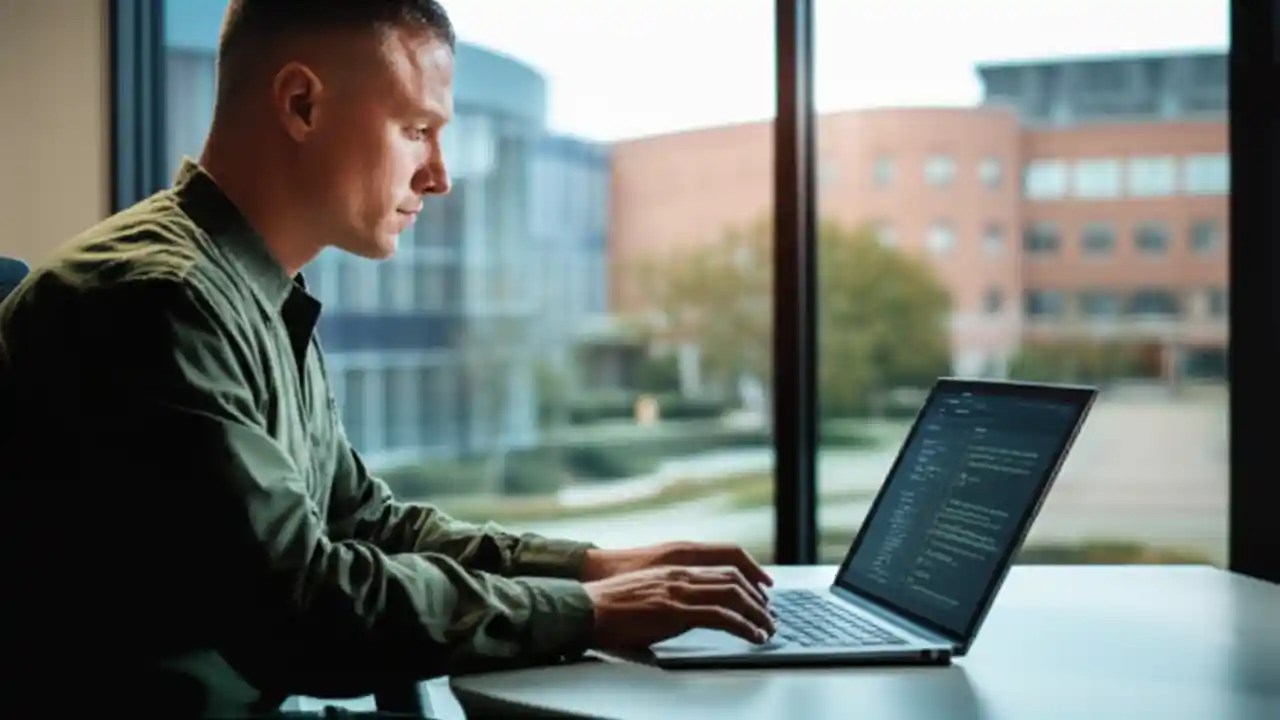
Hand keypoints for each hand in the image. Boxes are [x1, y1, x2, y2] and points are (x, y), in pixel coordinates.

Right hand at [583, 565, 777, 649]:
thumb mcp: (648, 591)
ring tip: (768, 628)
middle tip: (770, 614)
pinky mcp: (675, 611)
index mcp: (675, 567)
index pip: (724, 563)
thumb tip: (689, 612)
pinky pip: (720, 616)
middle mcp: (681, 574)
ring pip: (732, 594)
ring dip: (756, 613)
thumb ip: (672, 595)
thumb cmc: (611, 604)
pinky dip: (742, 626)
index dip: (749, 576)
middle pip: (734, 578)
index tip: (762, 592)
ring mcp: (679, 591)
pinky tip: (752, 636)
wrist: (587, 606)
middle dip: (758, 598)